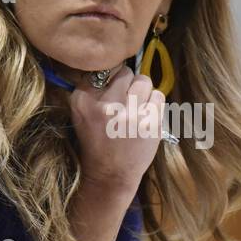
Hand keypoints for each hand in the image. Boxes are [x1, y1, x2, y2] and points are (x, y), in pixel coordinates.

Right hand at [70, 66, 164, 197]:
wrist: (110, 174)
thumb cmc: (96, 142)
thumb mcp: (81, 114)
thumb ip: (93, 90)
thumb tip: (115, 66)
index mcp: (84, 102)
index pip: (104, 70)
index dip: (111, 78)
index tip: (111, 90)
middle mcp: (107, 106)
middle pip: (126, 73)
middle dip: (128, 84)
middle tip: (126, 100)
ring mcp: (131, 115)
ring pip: (145, 81)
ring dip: (143, 92)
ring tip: (137, 108)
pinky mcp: (151, 123)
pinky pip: (159, 96)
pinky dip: (154, 104)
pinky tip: (145, 117)